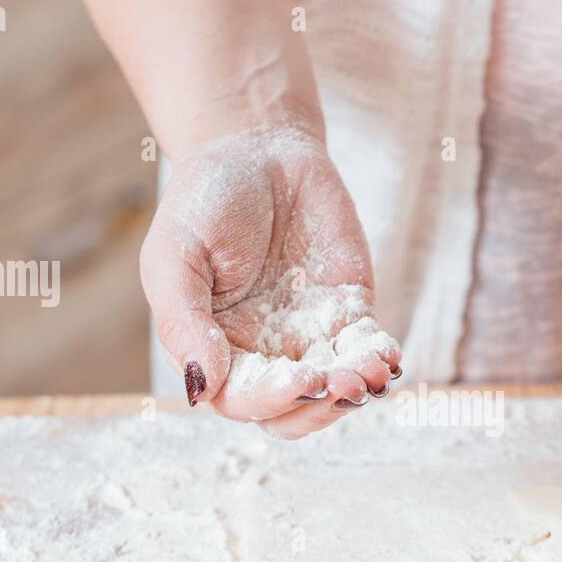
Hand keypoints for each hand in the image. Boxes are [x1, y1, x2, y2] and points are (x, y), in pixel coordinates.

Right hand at [141, 125, 400, 438]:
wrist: (256, 149)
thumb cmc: (204, 201)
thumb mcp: (175, 255)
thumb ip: (182, 322)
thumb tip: (200, 390)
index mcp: (214, 350)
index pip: (242, 399)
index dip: (272, 400)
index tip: (301, 379)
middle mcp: (262, 355)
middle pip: (291, 412)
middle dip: (319, 408)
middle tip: (340, 384)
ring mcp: (308, 338)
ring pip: (333, 392)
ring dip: (354, 393)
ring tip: (371, 374)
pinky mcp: (346, 314)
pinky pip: (365, 353)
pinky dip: (378, 362)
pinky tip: (387, 356)